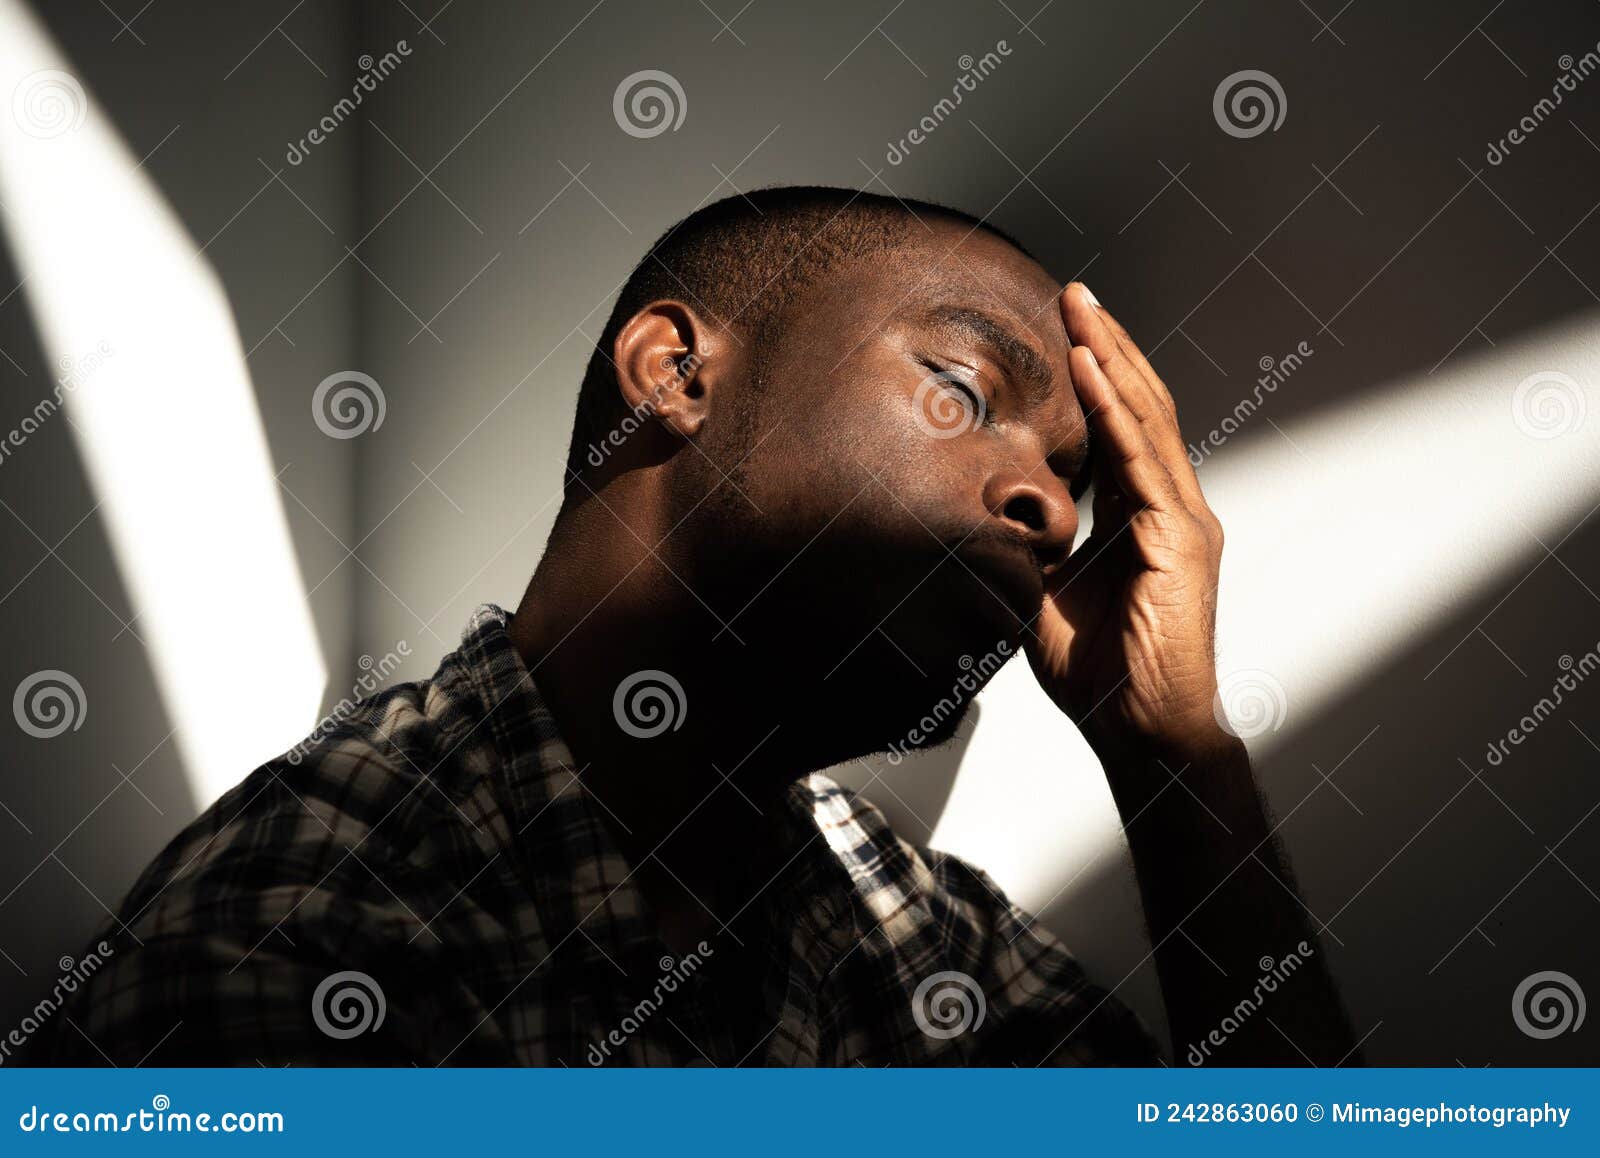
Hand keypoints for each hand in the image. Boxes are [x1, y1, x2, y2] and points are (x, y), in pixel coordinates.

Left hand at [1026, 284, 1228, 760]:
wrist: (1140, 732)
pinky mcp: (1181, 539)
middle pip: (1138, 407)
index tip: (1064, 330)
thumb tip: (988, 517)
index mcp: (1144, 518)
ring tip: (1080, 308)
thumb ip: (1032, 549)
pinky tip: (1090, 367)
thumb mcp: (1048, 596)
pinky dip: (1114, 409)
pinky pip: (1141, 459)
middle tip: (1074, 292)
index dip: (1095, 376)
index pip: (1121, 429)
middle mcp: (1171, 509)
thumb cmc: (1101, 676)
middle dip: (1106, 346)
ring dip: (1110, 357)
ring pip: (1144, 418)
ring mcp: (1182, 520)